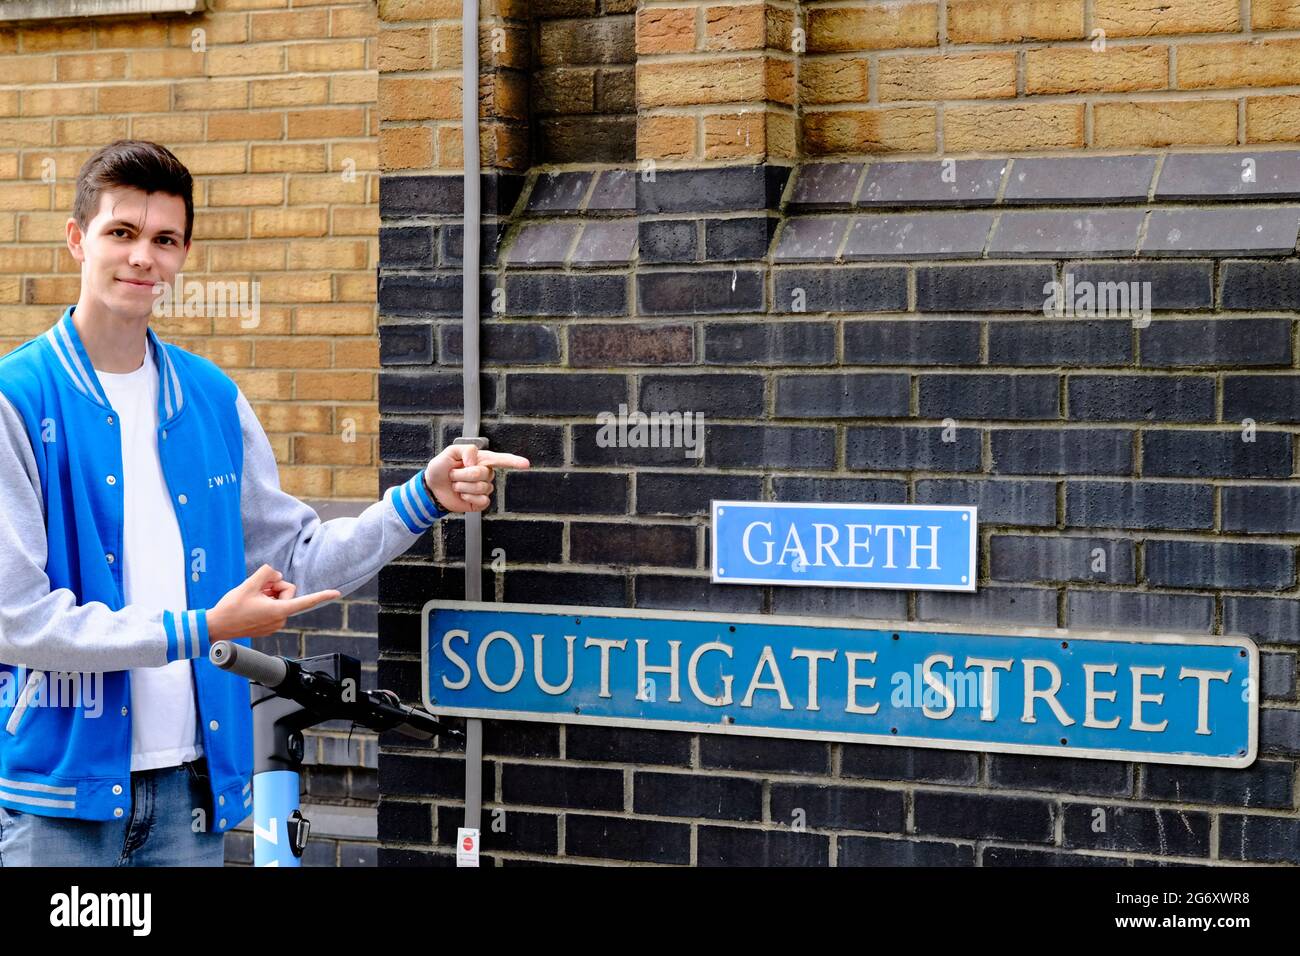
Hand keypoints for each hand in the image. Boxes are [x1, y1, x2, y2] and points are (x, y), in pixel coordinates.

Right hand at [207, 564, 340, 639]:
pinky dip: (265, 602)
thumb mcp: (248, 585)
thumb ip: (267, 573)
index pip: (306, 601)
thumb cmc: (231, 608)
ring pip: (280, 600)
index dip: (322, 595)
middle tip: (259, 587)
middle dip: (276, 586)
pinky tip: (251, 604)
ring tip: (252, 597)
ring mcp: (274, 625)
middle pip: (288, 593)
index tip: (337, 593)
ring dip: (268, 594)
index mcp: (279, 611)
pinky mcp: (268, 627)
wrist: (216, 627)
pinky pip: (273, 608)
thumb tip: (277, 574)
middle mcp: (280, 620)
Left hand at [424, 442, 530, 513]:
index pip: (501, 460)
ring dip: (463, 486)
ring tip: (456, 484)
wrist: (431, 488)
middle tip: (453, 474)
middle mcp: (485, 474)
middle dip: (463, 474)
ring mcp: (483, 489)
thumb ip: (465, 449)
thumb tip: (475, 461)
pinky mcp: (480, 502)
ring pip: (481, 487)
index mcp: (481, 460)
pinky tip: (462, 495)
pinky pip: (482, 500)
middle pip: (484, 473)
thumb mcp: (449, 452)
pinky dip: (468, 497)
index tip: (526, 464)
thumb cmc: (440, 469)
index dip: (514, 462)